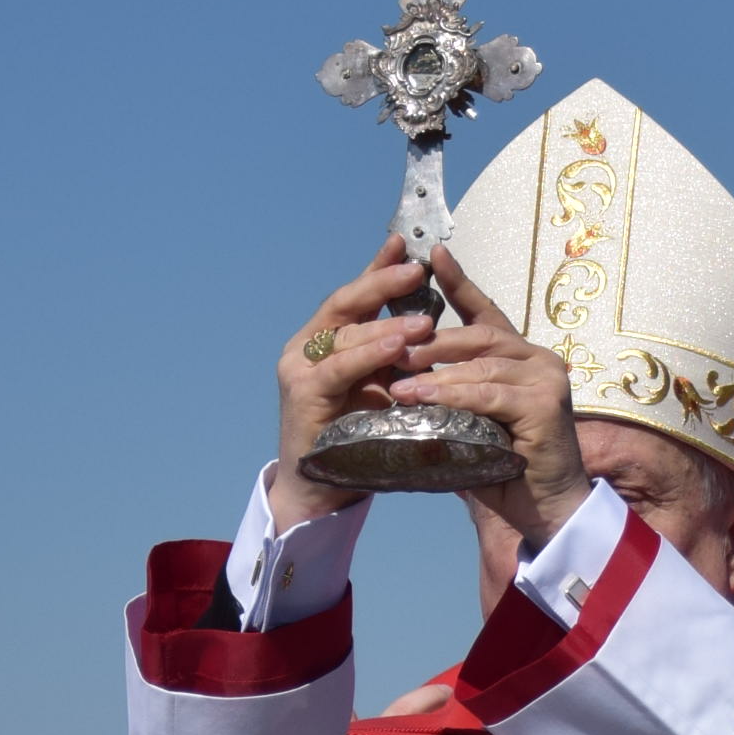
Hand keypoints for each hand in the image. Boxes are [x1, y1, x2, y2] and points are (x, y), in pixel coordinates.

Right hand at [268, 236, 442, 528]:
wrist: (322, 491)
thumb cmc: (356, 439)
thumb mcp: (381, 387)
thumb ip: (395, 356)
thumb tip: (433, 323)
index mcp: (325, 340)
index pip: (355, 296)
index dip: (379, 268)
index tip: (406, 243)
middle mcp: (306, 347)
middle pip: (346, 303)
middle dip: (382, 283)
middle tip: (418, 268)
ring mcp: (300, 369)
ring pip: (343, 332)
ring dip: (384, 322)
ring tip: (422, 317)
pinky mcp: (302, 395)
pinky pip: (338, 368)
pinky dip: (367, 354)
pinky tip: (395, 346)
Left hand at [398, 244, 590, 550]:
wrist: (546, 512)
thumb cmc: (505, 471)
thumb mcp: (467, 423)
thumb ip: (445, 396)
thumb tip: (396, 380)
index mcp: (521, 357)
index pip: (485, 313)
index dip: (459, 283)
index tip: (433, 254)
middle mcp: (539, 359)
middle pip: (479, 336)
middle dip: (431, 339)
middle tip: (391, 345)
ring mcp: (546, 378)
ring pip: (481, 365)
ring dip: (434, 372)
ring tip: (396, 381)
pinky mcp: (545, 403)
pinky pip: (489, 393)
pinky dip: (452, 394)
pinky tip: (422, 398)